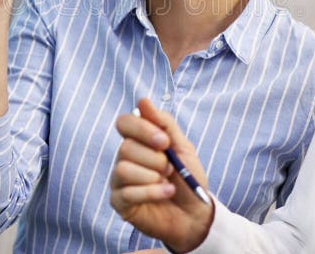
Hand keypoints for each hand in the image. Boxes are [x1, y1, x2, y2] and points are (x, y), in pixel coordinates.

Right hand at [111, 99, 213, 252]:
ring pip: (124, 169)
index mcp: (138, 141)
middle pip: (126, 147)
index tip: (165, 142)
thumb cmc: (188, 178)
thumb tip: (143, 101)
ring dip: (152, 176)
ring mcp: (119, 180)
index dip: (143, 129)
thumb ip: (164, 123)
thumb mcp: (182, 147)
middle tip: (169, 168)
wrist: (196, 213)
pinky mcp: (119, 202)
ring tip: (167, 182)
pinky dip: (152, 192)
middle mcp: (124, 158)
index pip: (124, 123)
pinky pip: (127, 192)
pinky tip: (166, 193)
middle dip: (154, 159)